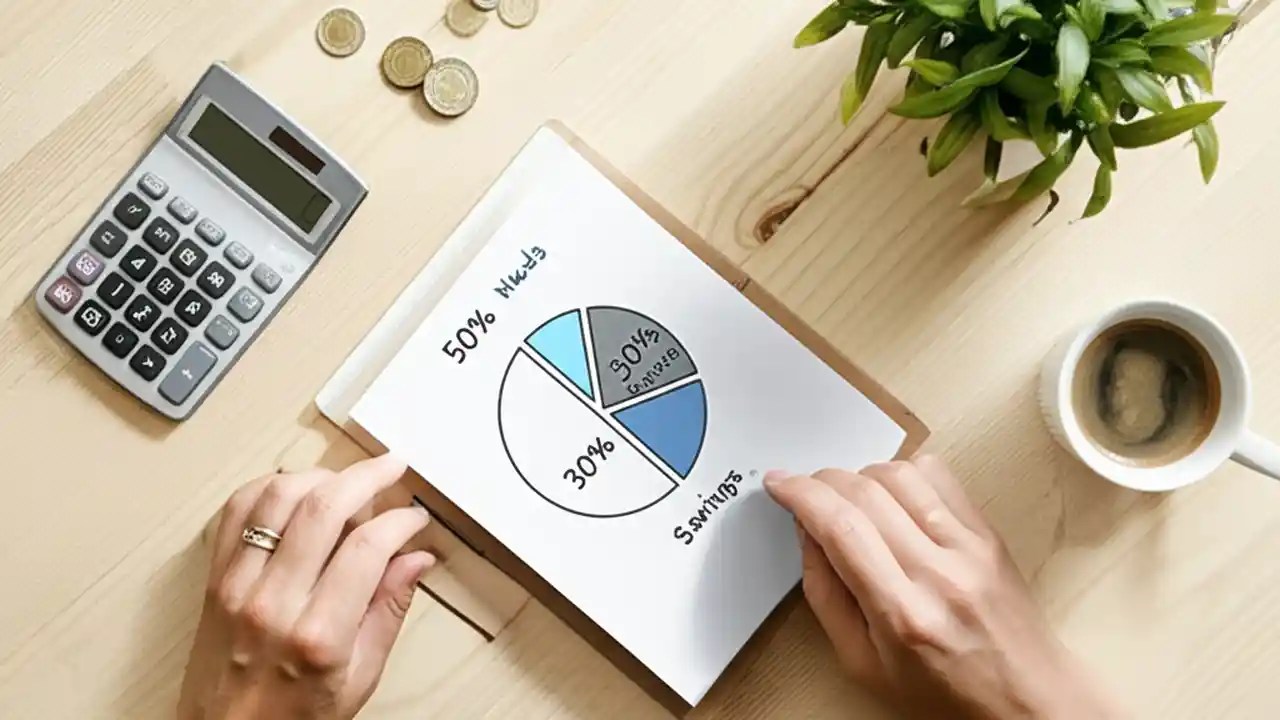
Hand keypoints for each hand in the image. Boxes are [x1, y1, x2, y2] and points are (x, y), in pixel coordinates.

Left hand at [179, 454, 434, 719]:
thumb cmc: (293, 718)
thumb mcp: (361, 676)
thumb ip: (388, 610)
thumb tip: (416, 560)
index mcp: (319, 636)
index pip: (366, 549)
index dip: (399, 521)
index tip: (414, 518)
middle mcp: (273, 604)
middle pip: (322, 509)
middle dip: (366, 476)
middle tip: (391, 467)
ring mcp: (237, 586)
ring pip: (277, 498)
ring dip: (319, 476)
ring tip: (346, 481)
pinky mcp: (214, 578)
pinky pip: (237, 511)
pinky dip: (269, 487)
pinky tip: (297, 491)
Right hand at [765, 456, 1123, 718]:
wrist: (1027, 698)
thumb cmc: (944, 692)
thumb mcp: (863, 664)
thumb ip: (826, 596)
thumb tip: (807, 533)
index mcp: (902, 614)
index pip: (840, 527)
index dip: (800, 494)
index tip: (778, 484)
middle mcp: (939, 573)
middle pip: (865, 492)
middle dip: (822, 480)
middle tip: (805, 490)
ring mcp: (970, 548)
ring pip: (900, 473)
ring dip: (861, 474)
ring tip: (849, 497)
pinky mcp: (988, 533)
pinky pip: (938, 475)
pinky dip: (903, 472)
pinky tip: (892, 495)